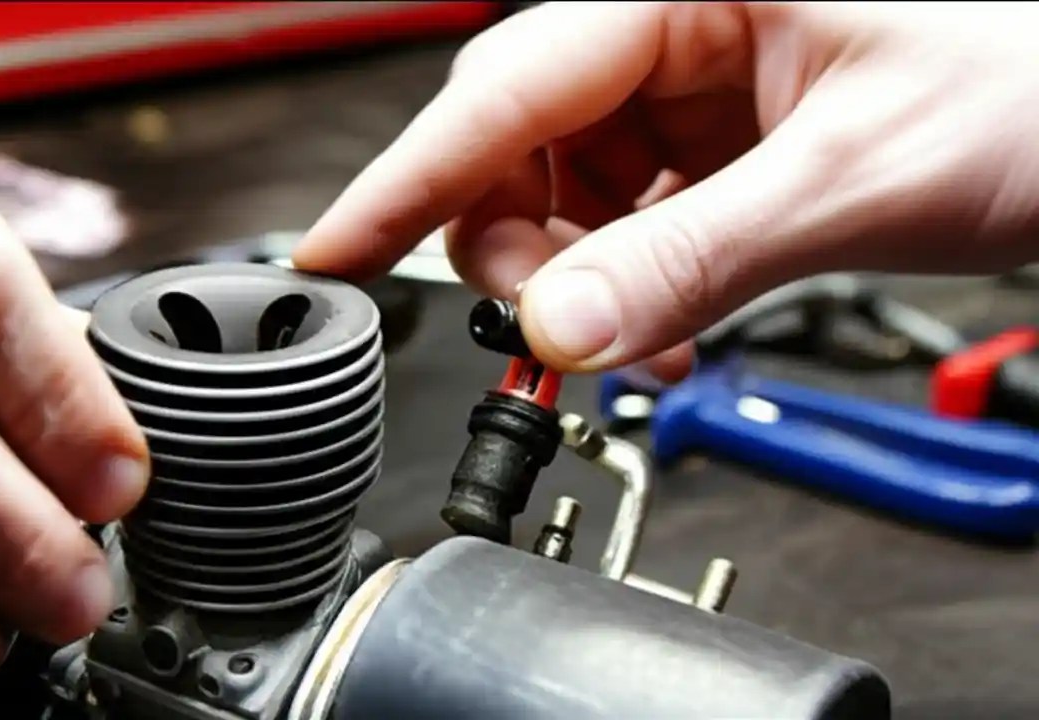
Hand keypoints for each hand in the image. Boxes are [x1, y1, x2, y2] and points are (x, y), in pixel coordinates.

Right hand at [294, 2, 1038, 375]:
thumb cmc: (1038, 87)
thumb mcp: (853, 176)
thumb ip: (692, 256)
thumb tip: (560, 327)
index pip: (503, 84)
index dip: (407, 178)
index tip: (333, 248)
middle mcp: (679, 22)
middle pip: (517, 139)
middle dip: (518, 250)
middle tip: (555, 328)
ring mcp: (697, 82)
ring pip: (566, 186)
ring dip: (578, 275)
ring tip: (640, 327)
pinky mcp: (720, 137)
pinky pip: (628, 212)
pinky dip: (628, 275)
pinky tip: (664, 307)